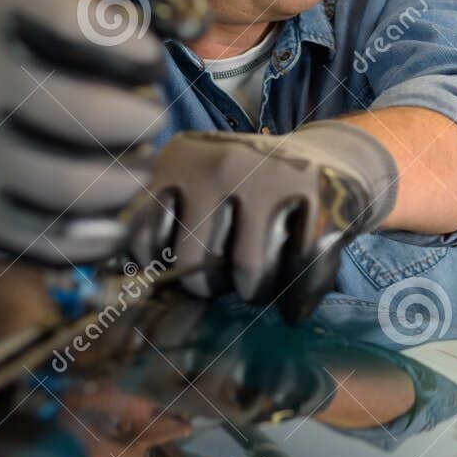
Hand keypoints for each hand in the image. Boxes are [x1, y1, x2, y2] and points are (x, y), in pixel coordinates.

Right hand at [0, 0, 168, 263]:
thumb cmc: (52, 45)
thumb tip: (196, 22)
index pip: (76, 21)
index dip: (136, 47)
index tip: (150, 61)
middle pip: (82, 112)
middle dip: (142, 121)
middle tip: (152, 120)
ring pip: (70, 185)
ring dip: (128, 179)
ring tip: (139, 164)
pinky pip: (51, 238)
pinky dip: (102, 234)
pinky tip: (119, 215)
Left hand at [129, 121, 398, 323]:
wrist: (334, 159)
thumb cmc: (253, 190)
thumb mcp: (198, 189)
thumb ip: (159, 227)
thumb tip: (121, 285)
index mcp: (180, 159)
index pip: (145, 242)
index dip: (168, 268)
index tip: (190, 261)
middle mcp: (222, 163)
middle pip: (196, 267)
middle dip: (213, 286)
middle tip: (229, 275)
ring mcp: (275, 178)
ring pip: (249, 275)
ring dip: (257, 292)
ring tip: (263, 275)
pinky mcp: (324, 200)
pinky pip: (299, 275)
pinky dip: (298, 298)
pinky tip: (296, 289)